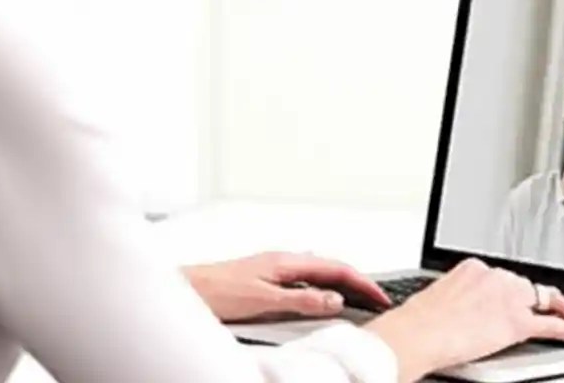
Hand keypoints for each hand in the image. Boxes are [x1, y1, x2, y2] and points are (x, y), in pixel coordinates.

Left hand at [183, 251, 391, 322]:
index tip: (379, 296)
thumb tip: (333, 299)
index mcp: (286, 261)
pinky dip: (321, 292)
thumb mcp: (263, 299)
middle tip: (375, 300)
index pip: (336, 268)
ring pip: (318, 276)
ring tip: (356, 301)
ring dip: (339, 287)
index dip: (362, 282)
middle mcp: (283, 262)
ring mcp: (274, 270)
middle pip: (331, 269)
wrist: (184, 288)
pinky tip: (319, 302)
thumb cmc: (214, 289)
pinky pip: (303, 284)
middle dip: (357, 283)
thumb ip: (300, 300)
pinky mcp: (266, 281)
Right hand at [363, 258, 563, 381]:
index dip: (511, 292)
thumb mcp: (438, 296)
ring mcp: (508, 297)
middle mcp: (494, 276)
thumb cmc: (417, 322)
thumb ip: (459, 296)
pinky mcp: (516, 323)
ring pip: (540, 301)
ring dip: (553, 311)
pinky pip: (552, 326)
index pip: (502, 277)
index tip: (513, 299)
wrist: (416, 334)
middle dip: (531, 301)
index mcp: (473, 268)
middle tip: (540, 313)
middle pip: (525, 286)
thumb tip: (462, 310)